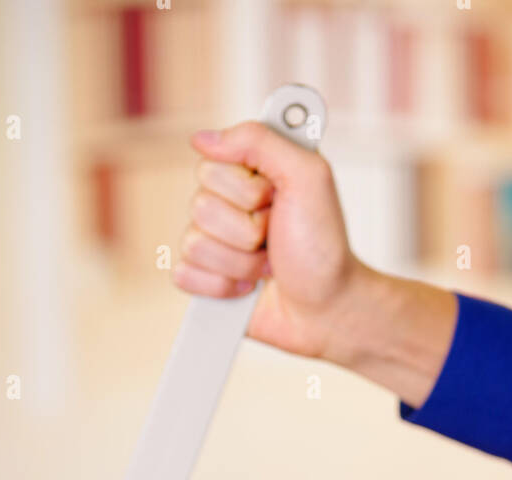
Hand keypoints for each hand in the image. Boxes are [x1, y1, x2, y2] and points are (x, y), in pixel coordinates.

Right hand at [172, 123, 456, 406]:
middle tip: (276, 236)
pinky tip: (247, 288)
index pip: (212, 164)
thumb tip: (204, 138)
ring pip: (194, 243)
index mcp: (248, 171)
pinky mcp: (204, 278)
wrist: (327, 310)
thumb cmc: (324, 247)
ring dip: (240, 263)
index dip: (247, 190)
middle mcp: (226, 201)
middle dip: (247, 231)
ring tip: (268, 265)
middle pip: (200, 205)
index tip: (278, 198)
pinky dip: (221, 287)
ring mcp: (213, 241)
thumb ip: (260, 140)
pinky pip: (185, 274)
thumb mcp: (308, 176)